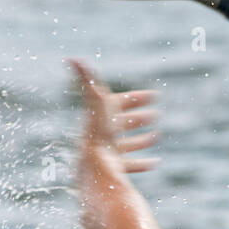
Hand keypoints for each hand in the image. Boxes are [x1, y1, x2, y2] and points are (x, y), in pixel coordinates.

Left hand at [70, 58, 158, 175]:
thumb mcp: (96, 100)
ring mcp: (108, 153)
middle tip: (157, 114)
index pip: (119, 102)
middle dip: (140, 117)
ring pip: (126, 145)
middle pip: (123, 123)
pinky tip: (155, 163)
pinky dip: (142, 163)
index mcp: (100, 117)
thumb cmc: (97, 131)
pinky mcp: (114, 171)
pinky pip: (130, 166)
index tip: (155, 95)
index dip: (137, 98)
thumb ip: (86, 78)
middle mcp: (103, 135)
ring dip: (142, 139)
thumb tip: (72, 57)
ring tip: (157, 135)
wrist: (94, 164)